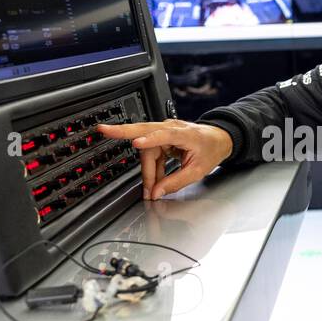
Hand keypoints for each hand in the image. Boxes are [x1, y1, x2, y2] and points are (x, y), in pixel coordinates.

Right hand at [93, 119, 233, 200]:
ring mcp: (164, 132)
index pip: (164, 134)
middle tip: (104, 130)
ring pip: (146, 150)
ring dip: (146, 170)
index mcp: (184, 133)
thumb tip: (157, 191)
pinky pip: (150, 154)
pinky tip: (155, 180)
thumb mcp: (197, 171)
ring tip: (149, 189)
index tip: (137, 142)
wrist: (218, 139)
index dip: (149, 138)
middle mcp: (171, 128)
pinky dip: (151, 169)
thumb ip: (176, 182)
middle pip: (144, 130)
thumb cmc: (210, 150)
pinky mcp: (161, 138)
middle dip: (122, 131)